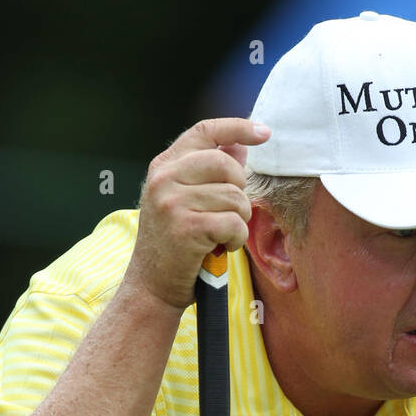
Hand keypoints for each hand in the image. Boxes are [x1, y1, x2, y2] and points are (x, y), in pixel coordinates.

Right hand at [126, 116, 271, 311]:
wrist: (151, 287)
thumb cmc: (173, 245)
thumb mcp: (184, 201)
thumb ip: (209, 172)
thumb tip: (240, 145)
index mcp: (164, 166)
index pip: (205, 131)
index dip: (238, 128)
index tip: (264, 132)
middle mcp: (164, 179)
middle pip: (226, 164)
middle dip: (240, 191)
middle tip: (230, 213)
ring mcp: (172, 203)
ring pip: (234, 197)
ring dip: (238, 220)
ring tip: (222, 235)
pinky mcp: (186, 228)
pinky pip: (233, 223)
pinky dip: (235, 239)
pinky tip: (221, 247)